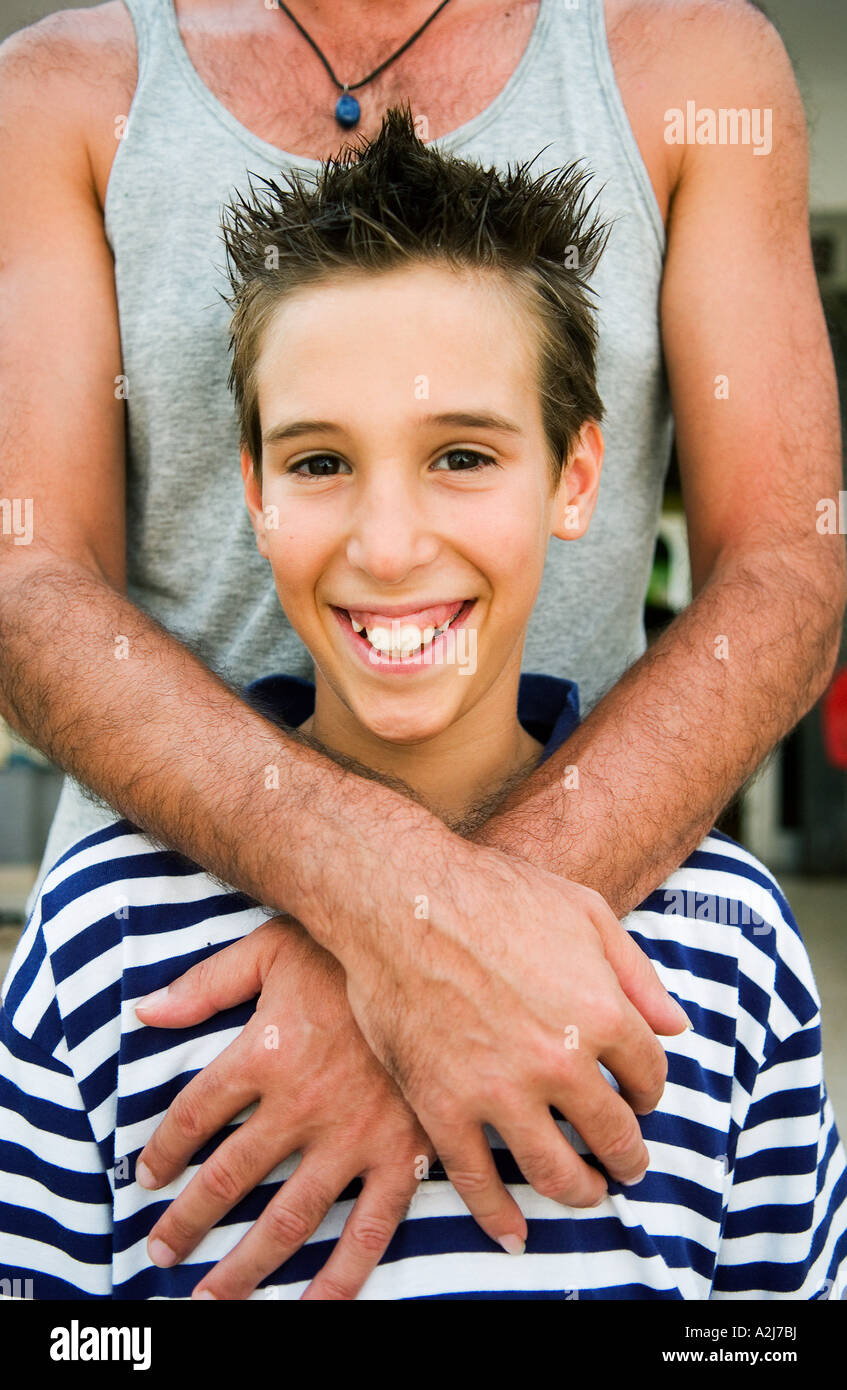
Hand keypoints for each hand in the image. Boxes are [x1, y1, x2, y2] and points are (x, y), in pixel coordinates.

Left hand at [134, 917, 436, 1299]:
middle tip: (162, 1252)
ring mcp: (353, 1137)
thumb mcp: (269, 950)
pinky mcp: (404, 1153)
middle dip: (187, 1223)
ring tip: (212, 1295)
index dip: (163, 1152)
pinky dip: (342, 1277)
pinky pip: (369, 1231)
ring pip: (287, 1219)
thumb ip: (206, 984)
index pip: (193, 1117)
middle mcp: (300, 1105)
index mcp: (263, 1053)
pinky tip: (312, 1305)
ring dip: (245, 1265)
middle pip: (227, 1179)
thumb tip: (145, 1011)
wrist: (432, 949)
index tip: (148, 1178)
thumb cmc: (347, 950)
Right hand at [332, 837, 689, 1221]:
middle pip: (613, 1135)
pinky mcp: (443, 1106)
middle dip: (627, 1156)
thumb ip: (636, 972)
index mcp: (602, 1012)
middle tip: (626, 1164)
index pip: (649, 1076)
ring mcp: (499, 1090)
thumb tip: (676, 1026)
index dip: (648, 1090)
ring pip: (556, 1170)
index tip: (636, 1094)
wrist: (402, 896)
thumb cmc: (494, 891)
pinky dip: (499, 1216)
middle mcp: (560, 1062)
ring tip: (585, 1191)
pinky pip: (476, 1180)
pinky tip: (514, 1233)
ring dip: (581, 1191)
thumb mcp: (584, 910)